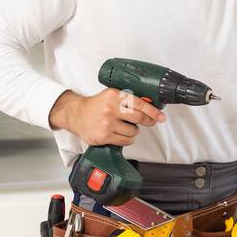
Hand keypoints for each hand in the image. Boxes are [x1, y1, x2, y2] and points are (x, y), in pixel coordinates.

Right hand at [49, 88, 165, 145]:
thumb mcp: (111, 95)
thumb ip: (127, 99)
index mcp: (115, 96)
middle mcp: (111, 109)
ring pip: (133, 131)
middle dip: (148, 121)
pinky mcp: (104, 136)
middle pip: (139, 118)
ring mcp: (107, 124)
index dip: (153, 111)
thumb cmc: (96, 105)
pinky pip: (125, 141)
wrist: (76, 114)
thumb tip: (149, 104)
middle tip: (150, 122)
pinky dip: (127, 139)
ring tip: (126, 127)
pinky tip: (121, 134)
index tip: (161, 116)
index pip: (139, 104)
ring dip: (134, 131)